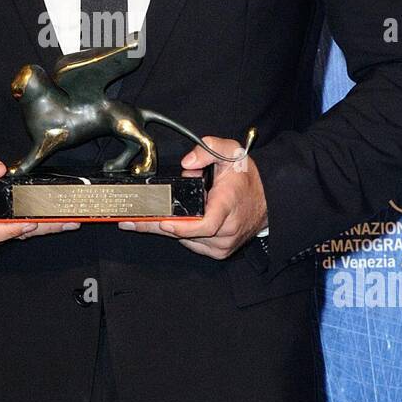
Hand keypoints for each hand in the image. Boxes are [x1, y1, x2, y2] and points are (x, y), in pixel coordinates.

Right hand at [0, 146, 79, 246]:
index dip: (10, 231)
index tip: (28, 221)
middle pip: (13, 235)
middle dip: (40, 229)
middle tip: (62, 221)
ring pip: (23, 233)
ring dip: (47, 227)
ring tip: (69, 220)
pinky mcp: (6, 224)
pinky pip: (25, 227)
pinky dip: (44, 223)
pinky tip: (60, 219)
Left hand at [117, 136, 267, 259]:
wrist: (270, 201)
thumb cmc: (247, 178)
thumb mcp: (232, 152)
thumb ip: (208, 149)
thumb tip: (186, 161)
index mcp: (228, 205)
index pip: (205, 224)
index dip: (182, 226)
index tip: (163, 222)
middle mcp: (226, 230)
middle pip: (186, 233)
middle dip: (156, 227)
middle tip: (130, 222)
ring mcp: (223, 244)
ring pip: (186, 240)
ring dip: (168, 229)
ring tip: (145, 219)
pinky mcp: (220, 252)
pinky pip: (193, 245)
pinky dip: (182, 234)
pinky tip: (171, 223)